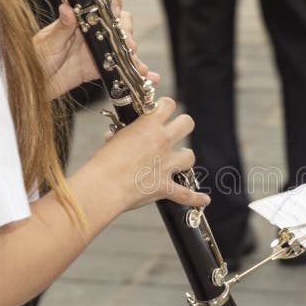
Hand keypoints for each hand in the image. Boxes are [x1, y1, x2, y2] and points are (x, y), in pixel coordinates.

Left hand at [34, 0, 158, 98]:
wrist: (34, 83)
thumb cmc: (35, 57)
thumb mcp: (47, 41)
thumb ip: (61, 26)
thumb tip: (67, 8)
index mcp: (80, 19)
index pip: (102, 4)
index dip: (113, 5)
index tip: (117, 13)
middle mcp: (93, 32)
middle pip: (121, 24)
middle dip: (128, 34)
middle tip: (128, 46)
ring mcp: (100, 50)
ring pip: (125, 47)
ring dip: (136, 56)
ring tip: (140, 67)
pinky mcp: (102, 68)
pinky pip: (123, 69)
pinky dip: (137, 73)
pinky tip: (148, 78)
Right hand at [92, 97, 209, 209]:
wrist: (103, 186)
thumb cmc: (102, 163)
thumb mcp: (111, 142)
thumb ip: (119, 137)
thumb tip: (114, 137)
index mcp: (148, 126)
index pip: (168, 105)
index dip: (165, 106)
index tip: (160, 110)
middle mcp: (162, 142)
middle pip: (187, 123)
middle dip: (182, 125)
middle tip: (175, 131)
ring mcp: (166, 164)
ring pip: (190, 156)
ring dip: (185, 157)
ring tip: (179, 160)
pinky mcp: (165, 186)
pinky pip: (186, 194)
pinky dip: (195, 198)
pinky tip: (204, 200)